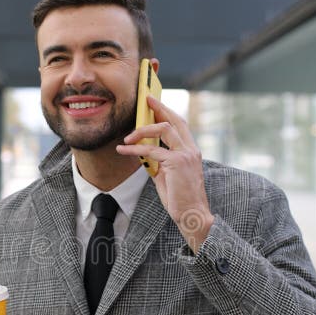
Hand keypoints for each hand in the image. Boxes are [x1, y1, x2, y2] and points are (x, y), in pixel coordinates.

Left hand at [117, 95, 213, 251]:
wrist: (191, 215)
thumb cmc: (180, 198)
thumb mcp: (168, 176)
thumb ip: (159, 162)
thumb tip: (144, 154)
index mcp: (191, 151)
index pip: (180, 125)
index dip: (167, 112)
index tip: (154, 103)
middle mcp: (191, 150)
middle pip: (175, 120)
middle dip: (159, 107)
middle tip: (145, 99)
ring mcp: (185, 155)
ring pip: (164, 129)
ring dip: (142, 130)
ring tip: (128, 137)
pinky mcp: (176, 163)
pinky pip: (152, 150)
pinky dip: (135, 149)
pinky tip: (123, 150)